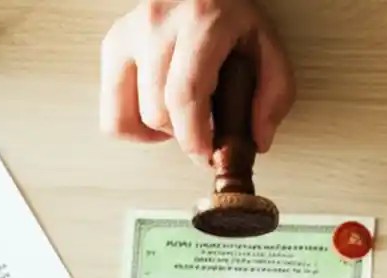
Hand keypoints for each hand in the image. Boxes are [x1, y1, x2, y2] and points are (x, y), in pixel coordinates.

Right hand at [99, 0, 295, 163]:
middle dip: (184, 136)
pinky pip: (112, 112)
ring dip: (160, 132)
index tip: (208, 155)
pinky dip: (133, 126)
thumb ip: (274, 92)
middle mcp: (156, 26)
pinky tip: (158, 113)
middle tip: (206, 136)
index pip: (185, 94)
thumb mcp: (267, 43)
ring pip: (131, 116)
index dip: (195, 137)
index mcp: (199, 22)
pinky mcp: (113, 46)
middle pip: (158, 112)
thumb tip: (257, 139)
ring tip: (182, 120)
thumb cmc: (231, 11)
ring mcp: (129, 35)